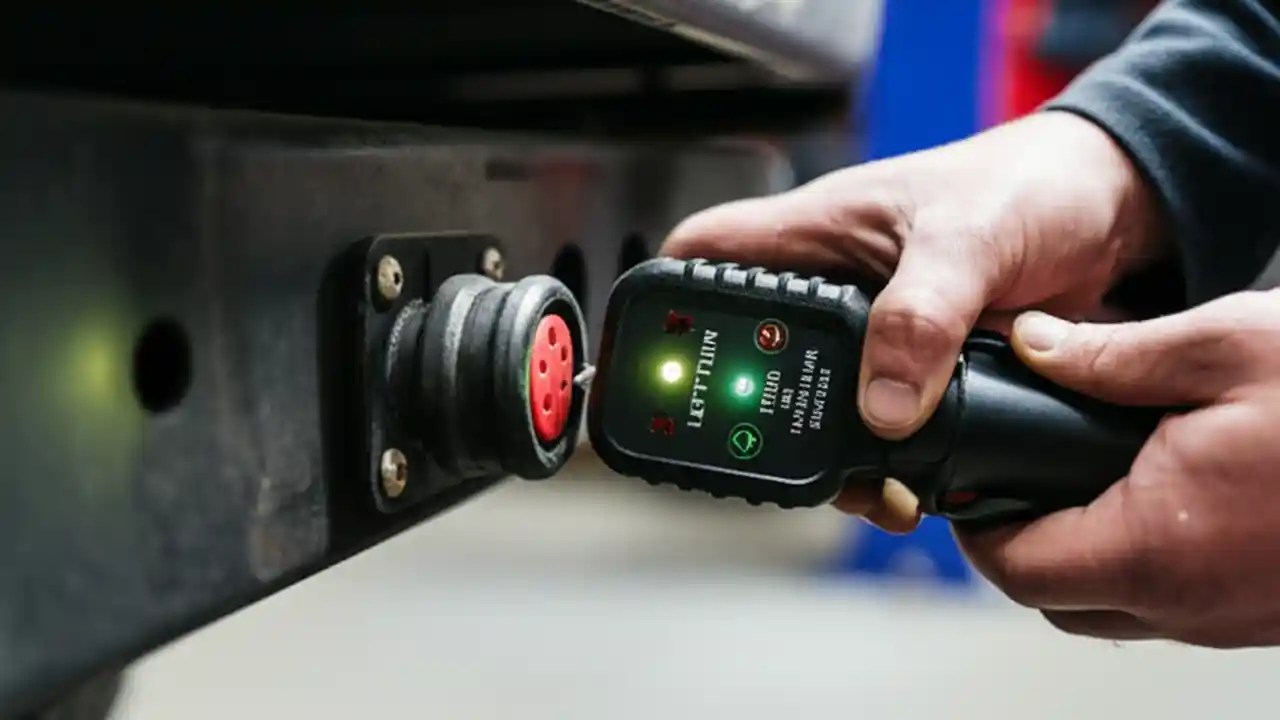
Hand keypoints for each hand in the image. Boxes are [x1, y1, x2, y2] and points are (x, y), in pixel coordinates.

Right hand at [660, 111, 1166, 530]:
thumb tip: (883, 407)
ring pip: (811, 406)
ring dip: (825, 455)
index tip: (658, 359)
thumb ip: (923, 317)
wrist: (1116, 218)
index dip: (667, 303)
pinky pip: (878, 434)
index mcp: (818, 234)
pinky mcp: (916, 376)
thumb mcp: (970, 240)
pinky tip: (904, 486)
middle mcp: (833, 289)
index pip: (704, 256)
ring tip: (860, 486)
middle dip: (750, 411)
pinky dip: (883, 468)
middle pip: (748, 355)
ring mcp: (872, 338)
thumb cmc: (1031, 186)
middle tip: (768, 452)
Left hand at [960, 290, 1279, 647]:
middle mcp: (1189, 605)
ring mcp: (1234, 621)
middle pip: (1055, 598)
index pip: (1017, 569)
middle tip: (1025, 467)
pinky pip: (1174, 604)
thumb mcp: (1224, 348)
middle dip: (1024, 541)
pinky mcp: (1268, 614)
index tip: (976, 474)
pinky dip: (1144, 561)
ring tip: (1087, 472)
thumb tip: (1029, 344)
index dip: (978, 526)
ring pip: (1114, 608)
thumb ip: (1108, 356)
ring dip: (1082, 553)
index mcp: (1156, 547)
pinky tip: (1158, 493)